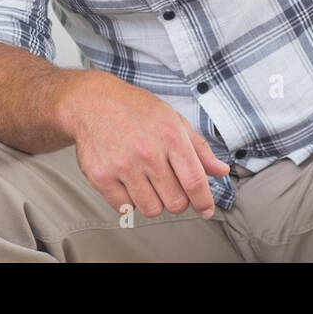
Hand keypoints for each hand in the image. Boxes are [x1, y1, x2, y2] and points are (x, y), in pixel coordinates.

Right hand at [68, 71, 230, 220]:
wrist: (91, 103)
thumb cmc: (135, 109)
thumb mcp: (173, 119)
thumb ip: (198, 148)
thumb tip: (221, 171)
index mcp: (170, 136)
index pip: (195, 181)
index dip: (204, 202)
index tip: (206, 210)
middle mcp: (148, 152)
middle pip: (175, 202)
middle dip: (178, 200)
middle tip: (171, 187)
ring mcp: (123, 166)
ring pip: (151, 209)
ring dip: (154, 202)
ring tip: (148, 182)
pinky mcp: (100, 177)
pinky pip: (124, 209)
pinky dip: (130, 202)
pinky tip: (128, 182)